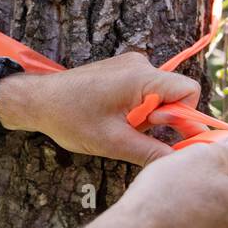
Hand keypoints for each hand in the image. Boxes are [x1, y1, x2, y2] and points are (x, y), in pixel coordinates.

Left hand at [0, 52, 203, 165]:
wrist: (37, 101)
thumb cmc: (70, 118)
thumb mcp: (112, 142)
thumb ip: (150, 152)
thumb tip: (178, 163)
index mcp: (141, 77)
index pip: (189, 91)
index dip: (185, 117)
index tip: (164, 134)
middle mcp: (139, 65)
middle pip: (174, 95)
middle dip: (162, 120)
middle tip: (134, 134)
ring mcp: (129, 65)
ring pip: (159, 96)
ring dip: (146, 117)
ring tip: (117, 126)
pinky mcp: (121, 71)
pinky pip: (144, 91)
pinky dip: (136, 109)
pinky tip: (113, 119)